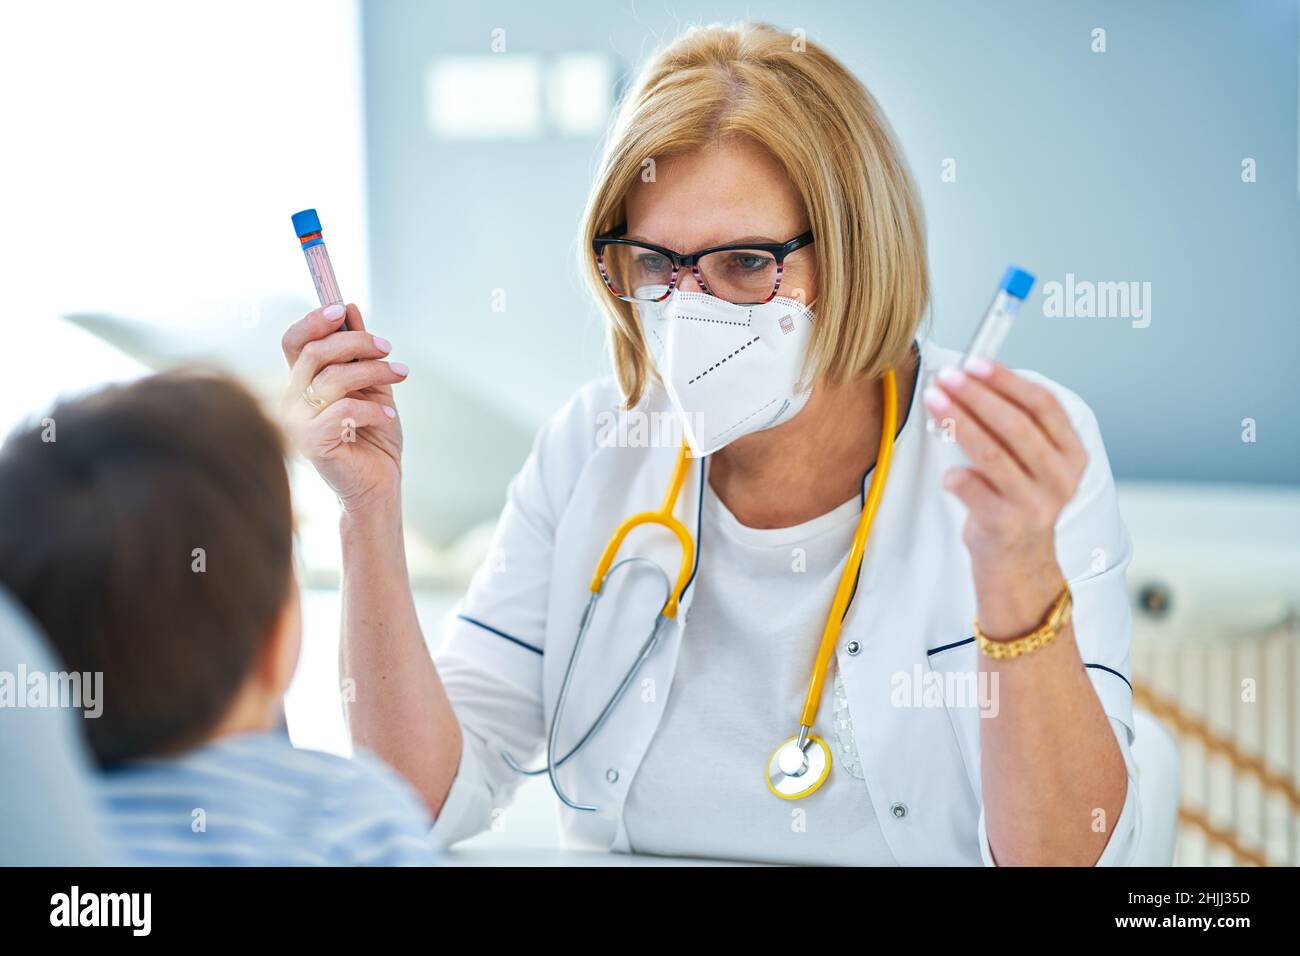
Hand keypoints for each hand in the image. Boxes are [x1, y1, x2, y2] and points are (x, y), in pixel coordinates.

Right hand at [280, 303, 408, 512]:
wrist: (379, 484)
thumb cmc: (374, 436)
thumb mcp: (372, 385)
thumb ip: (359, 352)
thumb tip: (350, 309)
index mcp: (302, 382)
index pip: (293, 341)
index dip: (313, 321)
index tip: (342, 309)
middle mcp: (293, 399)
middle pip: (315, 353)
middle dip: (356, 343)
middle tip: (389, 349)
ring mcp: (297, 422)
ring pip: (333, 378)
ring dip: (374, 372)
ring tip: (400, 375)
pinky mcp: (311, 442)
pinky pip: (343, 409)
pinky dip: (372, 408)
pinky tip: (387, 415)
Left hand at [923, 359, 1087, 634]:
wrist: (1020, 565)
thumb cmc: (1018, 504)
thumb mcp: (1032, 465)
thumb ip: (1014, 428)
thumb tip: (971, 380)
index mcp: (1072, 454)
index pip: (1042, 405)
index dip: (1007, 380)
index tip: (975, 363)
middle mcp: (1059, 477)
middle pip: (1014, 424)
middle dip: (976, 395)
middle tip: (946, 377)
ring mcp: (1035, 502)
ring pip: (990, 451)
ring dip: (957, 421)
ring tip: (933, 401)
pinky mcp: (1006, 524)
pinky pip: (971, 486)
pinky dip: (954, 476)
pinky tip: (949, 475)